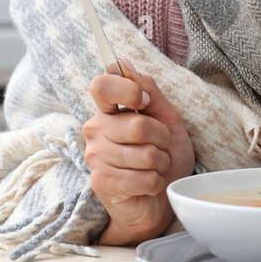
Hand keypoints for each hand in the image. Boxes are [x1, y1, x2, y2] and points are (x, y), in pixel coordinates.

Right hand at [82, 56, 195, 245]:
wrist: (159, 199)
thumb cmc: (163, 156)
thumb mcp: (165, 117)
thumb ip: (148, 89)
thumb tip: (122, 62)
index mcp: (108, 110)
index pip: (102, 85)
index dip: (128, 90)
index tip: (144, 102)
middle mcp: (94, 130)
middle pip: (137, 125)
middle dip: (162, 138)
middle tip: (160, 147)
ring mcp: (95, 157)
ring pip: (145, 154)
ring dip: (160, 163)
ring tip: (154, 167)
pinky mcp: (101, 183)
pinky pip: (145, 178)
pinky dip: (156, 182)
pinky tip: (148, 184)